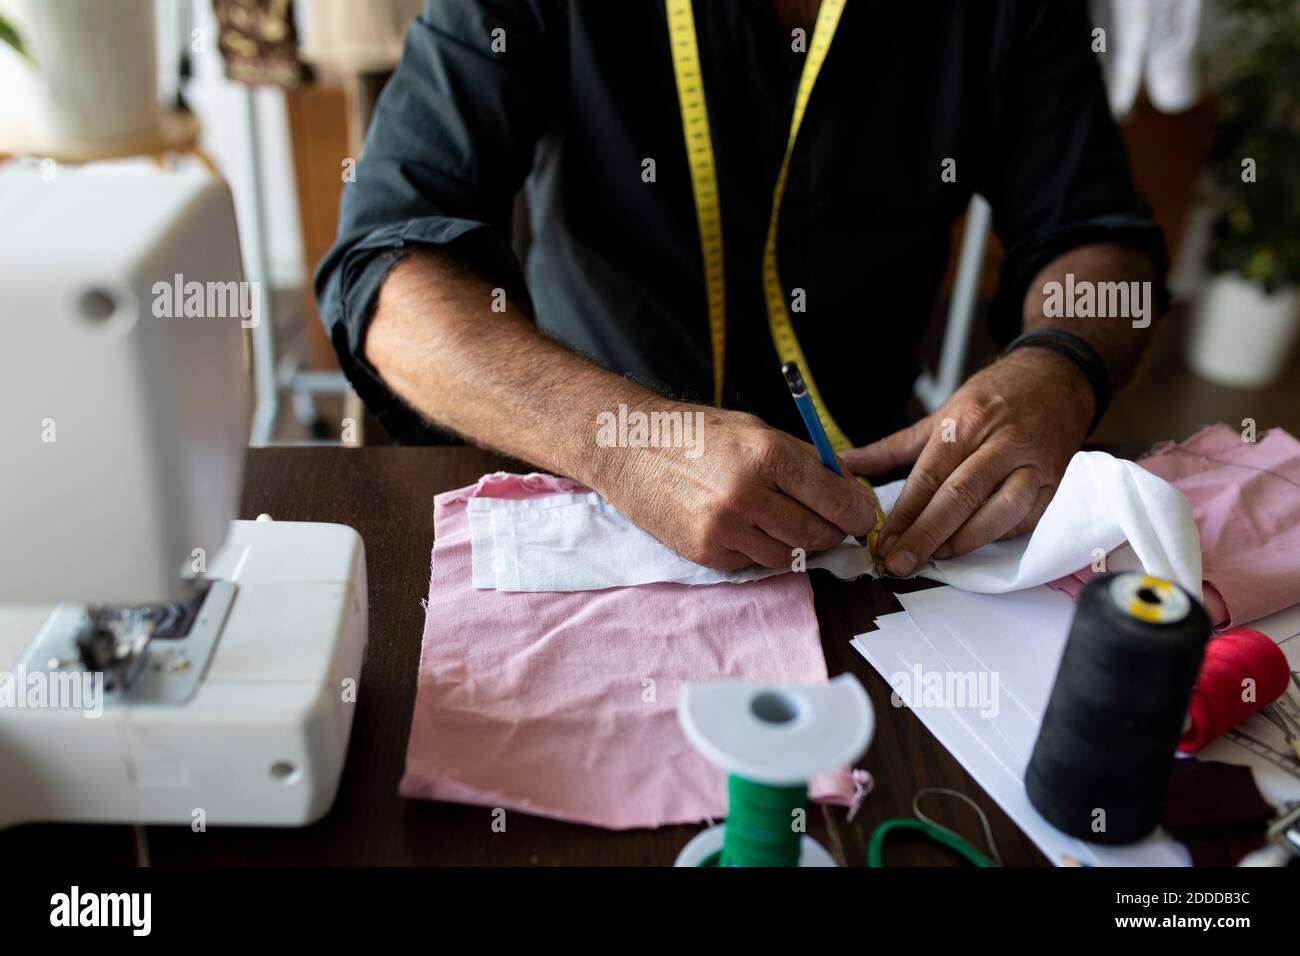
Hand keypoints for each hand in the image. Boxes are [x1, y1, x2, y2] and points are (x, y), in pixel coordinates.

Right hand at [588, 403, 879, 570]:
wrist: (628, 447)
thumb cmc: (696, 434)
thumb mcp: (755, 429)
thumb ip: (804, 459)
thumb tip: (849, 491)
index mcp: (768, 454)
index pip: (836, 498)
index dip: (857, 512)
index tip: (861, 515)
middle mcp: (747, 493)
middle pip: (817, 534)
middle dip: (832, 532)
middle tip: (831, 524)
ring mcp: (724, 527)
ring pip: (789, 556)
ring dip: (796, 544)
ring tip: (783, 521)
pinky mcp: (705, 551)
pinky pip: (753, 562)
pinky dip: (759, 548)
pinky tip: (746, 526)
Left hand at [842, 349, 1093, 576]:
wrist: (1057, 378)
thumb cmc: (994, 397)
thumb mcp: (941, 413)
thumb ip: (894, 447)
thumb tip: (848, 463)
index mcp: (967, 422)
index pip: (929, 477)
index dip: (904, 515)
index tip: (884, 542)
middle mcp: (1002, 442)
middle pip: (960, 496)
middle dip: (926, 535)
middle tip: (900, 562)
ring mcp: (1032, 464)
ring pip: (998, 512)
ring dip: (963, 542)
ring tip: (935, 559)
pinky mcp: (1054, 484)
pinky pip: (1024, 520)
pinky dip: (996, 537)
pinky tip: (971, 547)